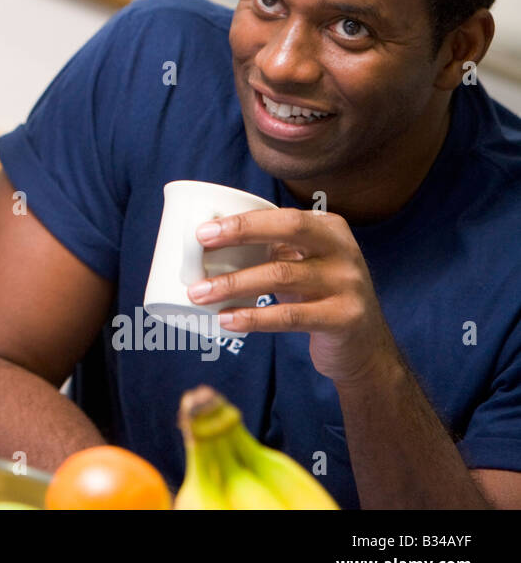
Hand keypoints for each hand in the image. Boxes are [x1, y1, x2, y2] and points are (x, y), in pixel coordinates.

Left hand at [186, 208, 401, 384]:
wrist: (364, 347)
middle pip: (289, 230)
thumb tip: (206, 244)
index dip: (243, 221)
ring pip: (282, 275)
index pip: (283, 216)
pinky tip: (227, 319)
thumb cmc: (318, 297)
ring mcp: (347, 284)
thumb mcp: (304, 265)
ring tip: (198, 293)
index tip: (203, 231)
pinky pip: (290, 316)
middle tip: (200, 246)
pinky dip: (253, 317)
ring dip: (233, 284)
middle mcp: (343, 250)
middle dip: (241, 233)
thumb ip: (272, 249)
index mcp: (329, 229)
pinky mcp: (344, 318)